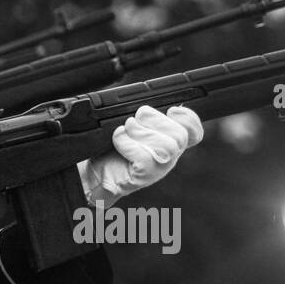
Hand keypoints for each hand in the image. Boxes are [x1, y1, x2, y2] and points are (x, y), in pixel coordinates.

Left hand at [79, 105, 203, 206]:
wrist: (91, 173)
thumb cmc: (108, 148)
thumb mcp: (126, 127)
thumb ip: (142, 117)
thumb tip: (147, 105)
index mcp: (167, 141)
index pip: (193, 133)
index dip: (189, 120)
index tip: (172, 109)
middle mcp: (167, 157)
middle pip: (180, 136)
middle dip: (156, 120)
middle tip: (135, 119)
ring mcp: (157, 170)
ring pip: (167, 147)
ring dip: (140, 131)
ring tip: (124, 130)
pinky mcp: (142, 178)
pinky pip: (145, 158)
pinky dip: (127, 143)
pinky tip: (117, 140)